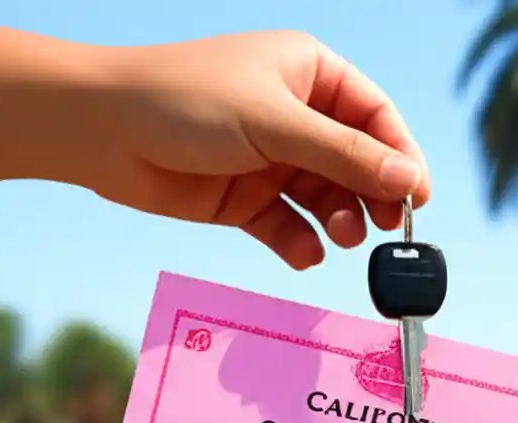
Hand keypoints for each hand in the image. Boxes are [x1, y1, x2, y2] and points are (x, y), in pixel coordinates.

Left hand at [85, 31, 428, 269]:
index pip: (376, 117)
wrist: (100, 130)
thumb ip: (346, 156)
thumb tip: (411, 179)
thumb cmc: (185, 101)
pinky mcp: (244, 198)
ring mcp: (269, 159)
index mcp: (309, 74)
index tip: (417, 198)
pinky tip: (304, 253)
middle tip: (385, 228)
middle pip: (357, 162)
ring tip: (342, 236)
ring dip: (340, 220)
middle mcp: (295, 115)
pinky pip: (288, 225)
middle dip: (373, 195)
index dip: (401, 156)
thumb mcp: (275, 124)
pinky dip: (300, 241)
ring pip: (326, 197)